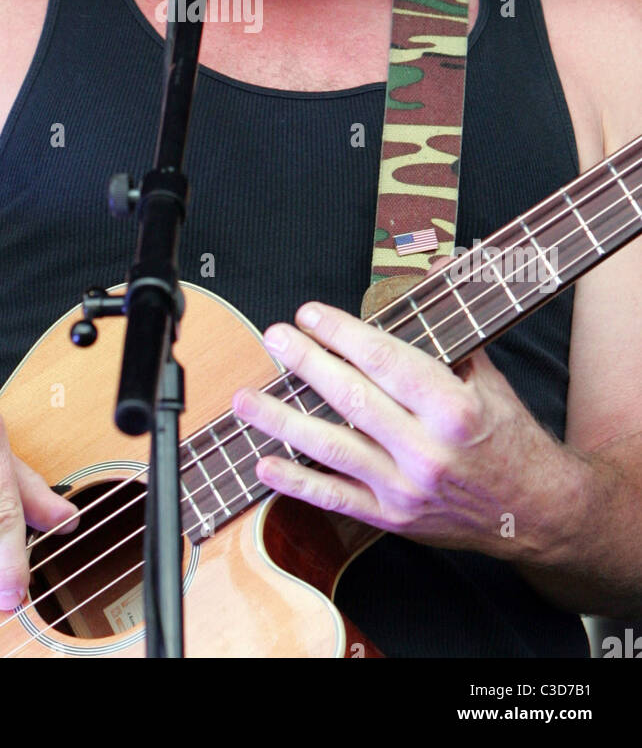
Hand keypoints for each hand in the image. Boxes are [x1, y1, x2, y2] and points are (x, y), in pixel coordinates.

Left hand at [232, 271, 582, 559]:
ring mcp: (405, 488)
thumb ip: (452, 327)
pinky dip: (296, 482)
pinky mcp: (392, 519)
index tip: (310, 314)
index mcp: (452, 408)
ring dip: (282, 420)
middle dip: (306, 363)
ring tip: (245, 400)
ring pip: (331, 449)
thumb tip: (437, 264)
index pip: (384, 360)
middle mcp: (426, 450)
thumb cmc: (510, 437)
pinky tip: (264, 463)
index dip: (341, 333)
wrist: (536, 512)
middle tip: (273, 338)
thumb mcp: (489, 377)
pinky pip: (334, 498)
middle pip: (351, 398)